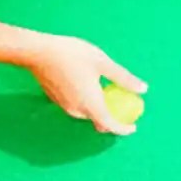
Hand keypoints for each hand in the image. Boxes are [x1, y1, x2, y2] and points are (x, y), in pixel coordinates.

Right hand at [27, 35, 147, 134]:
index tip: (133, 126)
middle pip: (98, 121)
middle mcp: (77, 110)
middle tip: (121, 104)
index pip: (111, 125)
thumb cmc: (72, 54)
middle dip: (111, 117)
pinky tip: (87, 84)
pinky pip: (76, 106)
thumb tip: (143, 89)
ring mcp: (65, 107)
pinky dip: (86, 101)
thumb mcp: (102, 63)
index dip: (123, 129)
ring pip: (87, 113)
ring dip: (98, 108)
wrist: (38, 52)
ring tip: (105, 91)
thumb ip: (123, 78)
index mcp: (91, 105)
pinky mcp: (56, 100)